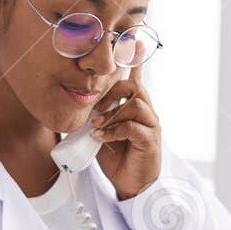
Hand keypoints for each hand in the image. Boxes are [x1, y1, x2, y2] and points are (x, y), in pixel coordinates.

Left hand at [90, 66, 160, 199]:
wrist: (131, 186)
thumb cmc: (118, 160)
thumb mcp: (101, 134)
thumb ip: (95, 119)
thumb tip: (79, 109)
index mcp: (136, 109)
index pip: (137, 81)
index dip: (136, 62)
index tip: (134, 43)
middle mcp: (147, 114)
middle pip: (135, 87)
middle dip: (113, 92)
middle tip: (96, 107)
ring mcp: (150, 127)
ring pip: (136, 104)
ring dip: (111, 113)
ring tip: (96, 125)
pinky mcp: (149, 141)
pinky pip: (132, 127)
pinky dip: (113, 130)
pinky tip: (101, 138)